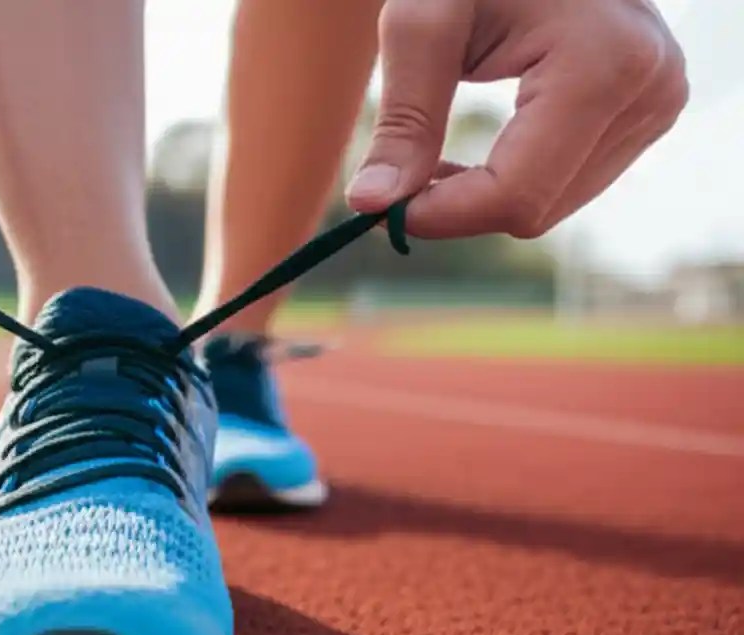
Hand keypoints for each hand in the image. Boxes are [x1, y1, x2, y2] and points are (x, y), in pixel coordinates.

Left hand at [346, 0, 688, 238]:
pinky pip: (567, 186)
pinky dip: (511, 185)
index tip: (377, 210)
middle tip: (392, 183)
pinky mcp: (650, 114)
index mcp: (603, 63)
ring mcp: (658, 105)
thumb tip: (371, 204)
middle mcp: (649, 91)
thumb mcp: (425, 23)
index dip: (440, 216)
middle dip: (456, 209)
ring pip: (551, 208)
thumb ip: (404, 119)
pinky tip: (474, 159)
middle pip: (535, 210)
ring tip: (431, 157)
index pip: (515, 195)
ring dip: (481, 199)